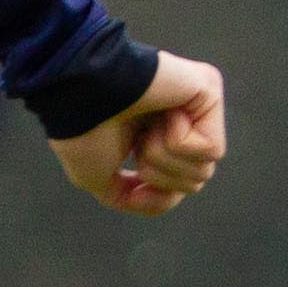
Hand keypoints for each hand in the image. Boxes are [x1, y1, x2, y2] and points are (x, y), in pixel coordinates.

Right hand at [54, 49, 225, 215]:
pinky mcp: (210, 87)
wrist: (78, 95)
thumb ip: (130, 197)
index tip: (132, 172)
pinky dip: (177, 141)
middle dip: (159, 174)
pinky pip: (210, 148)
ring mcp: (198, 101)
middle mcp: (183, 116)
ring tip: (144, 127)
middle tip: (136, 142)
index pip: (181, 182)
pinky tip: (160, 114)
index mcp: (158, 132)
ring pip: (204, 168)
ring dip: (163, 156)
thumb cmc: (81, 129)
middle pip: (196, 180)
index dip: (157, 190)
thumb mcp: (97, 178)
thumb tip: (165, 198)